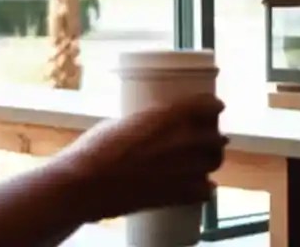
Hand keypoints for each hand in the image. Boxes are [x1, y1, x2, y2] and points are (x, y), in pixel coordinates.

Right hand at [57, 94, 226, 221]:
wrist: (84, 185)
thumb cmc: (94, 150)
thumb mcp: (121, 123)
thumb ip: (143, 124)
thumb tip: (148, 129)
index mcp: (167, 116)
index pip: (207, 105)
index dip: (213, 105)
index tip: (216, 106)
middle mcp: (181, 140)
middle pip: (215, 136)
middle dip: (213, 136)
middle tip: (208, 136)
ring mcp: (182, 169)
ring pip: (214, 162)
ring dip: (211, 159)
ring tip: (205, 159)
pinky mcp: (176, 195)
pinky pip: (205, 191)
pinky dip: (205, 188)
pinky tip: (201, 186)